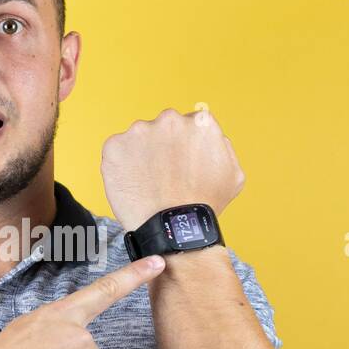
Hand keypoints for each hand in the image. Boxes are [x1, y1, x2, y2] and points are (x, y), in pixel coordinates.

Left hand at [101, 107, 244, 231]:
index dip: (186, 144)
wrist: (173, 228)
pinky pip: (117, 150)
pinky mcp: (115, 146)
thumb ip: (222, 144)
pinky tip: (134, 183)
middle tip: (166, 174)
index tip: (182, 162)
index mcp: (199, 122)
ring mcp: (139, 131)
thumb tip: (206, 130)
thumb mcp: (233, 173)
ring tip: (149, 182)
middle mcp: (169, 120)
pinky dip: (122, 164)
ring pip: (139, 138)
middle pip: (164, 127)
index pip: (189, 123)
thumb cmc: (204, 204)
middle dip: (163, 145)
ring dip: (142, 154)